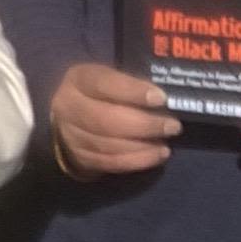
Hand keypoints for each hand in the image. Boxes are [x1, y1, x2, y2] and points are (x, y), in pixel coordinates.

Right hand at [49, 63, 180, 175]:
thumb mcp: (109, 79)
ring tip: (166, 145)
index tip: (161, 98)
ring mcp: (71, 135)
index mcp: (78, 79)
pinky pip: (110, 162)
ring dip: (143, 146)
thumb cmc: (100, 94)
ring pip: (109, 145)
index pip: (104, 84)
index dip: (133, 91)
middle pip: (106, 119)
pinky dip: (136, 161)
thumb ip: (130, 86)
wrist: (69, 120)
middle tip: (172, 126)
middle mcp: (68, 106)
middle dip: (144, 125)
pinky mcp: (80, 158)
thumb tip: (162, 99)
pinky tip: (156, 156)